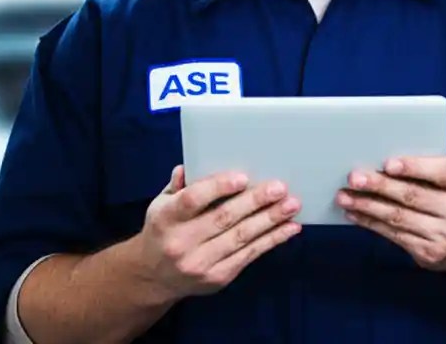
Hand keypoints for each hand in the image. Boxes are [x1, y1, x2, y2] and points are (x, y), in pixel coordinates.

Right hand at [134, 166, 301, 300]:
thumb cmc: (162, 231)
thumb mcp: (160, 205)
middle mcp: (182, 242)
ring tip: (291, 205)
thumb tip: (189, 166)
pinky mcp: (218, 277)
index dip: (217, 188)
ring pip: (241, 237)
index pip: (192, 200)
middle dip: (254, 202)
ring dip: (270, 220)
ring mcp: (201, 263)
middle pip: (223, 219)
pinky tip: (289, 228)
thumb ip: (177, 186)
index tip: (243, 177)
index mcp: (166, 218)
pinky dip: (272, 240)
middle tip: (279, 187)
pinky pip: (249, 255)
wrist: (154, 278)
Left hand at [337, 156, 445, 271]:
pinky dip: (370, 222)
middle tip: (353, 178)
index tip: (387, 164)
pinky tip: (354, 213)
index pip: (441, 172)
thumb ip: (425, 169)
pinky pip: (394, 234)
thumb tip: (378, 161)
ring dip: (366, 205)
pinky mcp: (431, 254)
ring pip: (399, 217)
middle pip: (413, 196)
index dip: (413, 167)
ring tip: (344, 196)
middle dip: (379, 186)